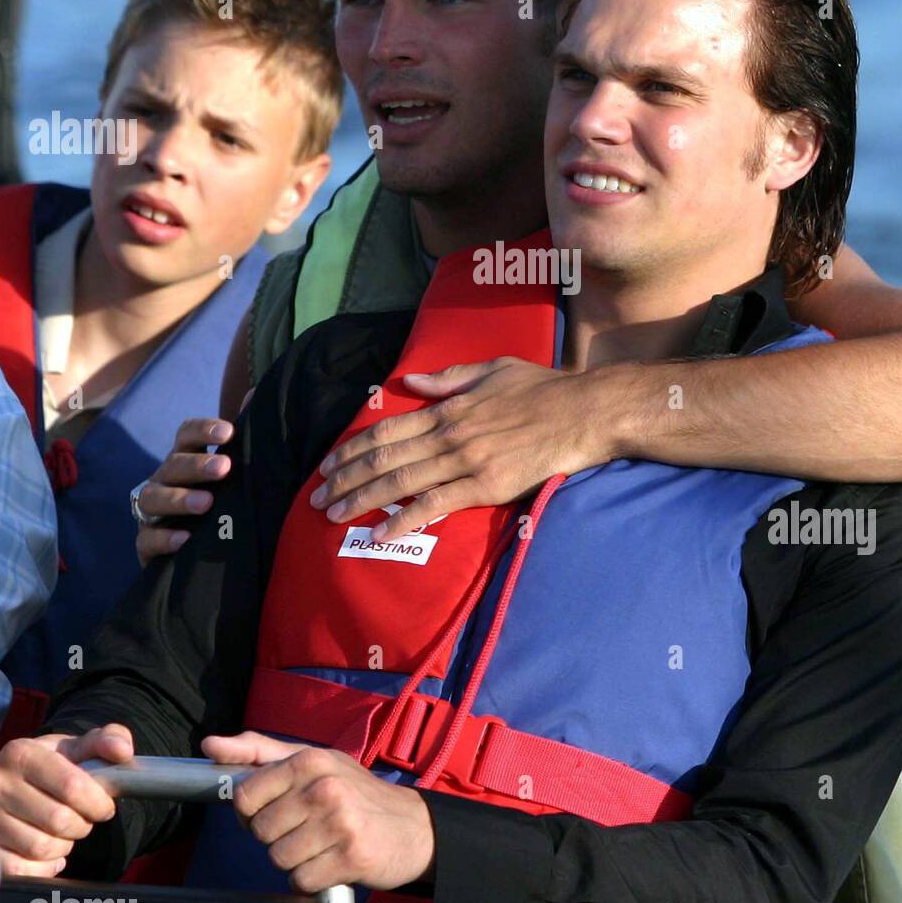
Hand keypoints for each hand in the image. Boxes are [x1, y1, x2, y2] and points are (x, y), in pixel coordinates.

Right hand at [0, 724, 133, 877]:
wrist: (15, 783)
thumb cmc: (52, 765)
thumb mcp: (76, 747)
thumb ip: (107, 740)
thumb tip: (123, 751)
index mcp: (22, 753)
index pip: (71, 785)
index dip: (97, 802)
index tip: (104, 807)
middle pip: (58, 820)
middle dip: (82, 825)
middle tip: (83, 820)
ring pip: (40, 847)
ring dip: (64, 846)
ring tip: (64, 833)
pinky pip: (20, 869)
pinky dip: (43, 867)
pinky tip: (49, 854)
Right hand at [135, 417, 234, 566]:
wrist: (201, 551)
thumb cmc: (219, 501)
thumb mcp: (233, 474)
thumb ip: (244, 439)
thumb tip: (255, 394)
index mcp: (186, 459)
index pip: (187, 435)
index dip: (204, 430)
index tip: (229, 432)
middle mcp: (165, 480)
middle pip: (173, 464)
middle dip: (196, 465)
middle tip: (224, 468)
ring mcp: (151, 512)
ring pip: (153, 498)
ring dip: (179, 498)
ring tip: (206, 504)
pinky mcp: (146, 544)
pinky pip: (146, 539)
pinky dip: (164, 538)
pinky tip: (186, 539)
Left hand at [202, 732, 435, 892]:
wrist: (413, 826)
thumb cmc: (354, 792)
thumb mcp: (312, 760)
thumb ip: (258, 751)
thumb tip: (210, 746)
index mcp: (309, 759)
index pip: (246, 796)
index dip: (252, 812)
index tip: (275, 810)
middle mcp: (324, 787)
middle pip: (260, 831)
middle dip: (277, 836)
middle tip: (306, 826)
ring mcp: (339, 822)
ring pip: (278, 858)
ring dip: (295, 858)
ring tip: (321, 842)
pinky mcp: (350, 857)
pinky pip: (301, 879)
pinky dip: (312, 877)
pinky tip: (332, 860)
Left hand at [310, 357, 612, 539]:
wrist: (584, 413)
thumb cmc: (542, 389)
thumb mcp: (492, 370)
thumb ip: (447, 379)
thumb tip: (407, 383)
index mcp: (447, 407)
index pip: (386, 429)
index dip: (352, 448)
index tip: (328, 464)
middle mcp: (448, 434)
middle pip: (384, 458)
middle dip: (346, 478)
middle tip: (317, 496)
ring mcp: (465, 461)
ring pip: (401, 482)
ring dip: (363, 499)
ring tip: (334, 513)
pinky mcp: (485, 487)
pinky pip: (436, 505)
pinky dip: (405, 519)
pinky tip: (380, 532)